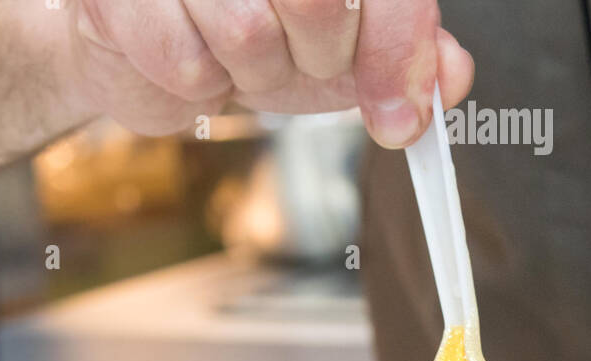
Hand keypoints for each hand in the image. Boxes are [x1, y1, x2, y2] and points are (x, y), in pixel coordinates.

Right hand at [70, 0, 473, 147]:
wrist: (138, 38)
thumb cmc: (238, 27)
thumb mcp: (336, 43)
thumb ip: (399, 53)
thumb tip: (451, 77)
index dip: (400, 50)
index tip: (403, 119)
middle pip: (319, 3)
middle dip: (318, 58)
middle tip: (294, 57)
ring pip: (248, 34)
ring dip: (249, 74)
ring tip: (233, 55)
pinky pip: (185, 62)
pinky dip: (194, 85)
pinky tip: (190, 57)